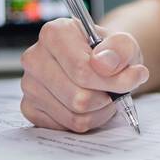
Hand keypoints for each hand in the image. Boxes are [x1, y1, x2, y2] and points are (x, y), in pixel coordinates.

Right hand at [19, 18, 148, 131]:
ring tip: (104, 97)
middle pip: (78, 96)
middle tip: (115, 90)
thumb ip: (120, 49)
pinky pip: (65, 126)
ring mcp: (29, 84)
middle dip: (105, 98)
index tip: (130, 78)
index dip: (111, 81)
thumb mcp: (125, 45)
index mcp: (54, 33)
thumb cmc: (109, 54)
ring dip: (98, 111)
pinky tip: (90, 107)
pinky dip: (86, 121)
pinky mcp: (30, 108)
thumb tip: (104, 63)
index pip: (81, 69)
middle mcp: (35, 57)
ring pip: (73, 114)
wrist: (102, 65)